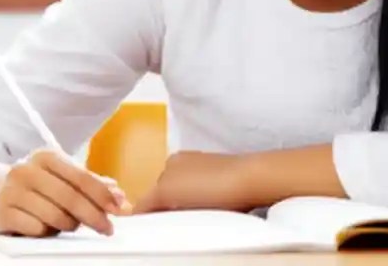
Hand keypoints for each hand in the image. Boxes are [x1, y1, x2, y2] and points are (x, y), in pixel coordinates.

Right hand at [0, 148, 130, 236]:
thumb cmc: (34, 185)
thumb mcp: (61, 177)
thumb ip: (90, 184)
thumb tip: (119, 195)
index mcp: (45, 157)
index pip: (81, 176)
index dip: (103, 195)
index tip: (120, 208)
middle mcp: (27, 170)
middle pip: (70, 198)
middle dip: (94, 216)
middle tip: (106, 228)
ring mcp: (12, 191)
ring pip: (55, 216)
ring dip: (69, 225)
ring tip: (68, 223)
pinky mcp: (3, 212)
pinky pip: (37, 229)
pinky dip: (46, 231)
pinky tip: (44, 226)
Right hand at [134, 151, 257, 213]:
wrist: (253, 180)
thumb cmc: (209, 185)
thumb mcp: (168, 192)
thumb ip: (148, 201)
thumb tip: (133, 211)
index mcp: (170, 162)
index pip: (152, 190)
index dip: (150, 209)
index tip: (153, 225)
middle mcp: (186, 161)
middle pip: (169, 191)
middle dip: (169, 207)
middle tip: (175, 224)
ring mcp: (208, 167)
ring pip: (188, 193)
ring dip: (187, 206)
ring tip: (195, 219)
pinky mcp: (227, 176)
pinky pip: (207, 194)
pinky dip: (204, 203)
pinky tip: (213, 210)